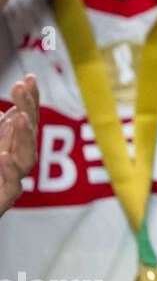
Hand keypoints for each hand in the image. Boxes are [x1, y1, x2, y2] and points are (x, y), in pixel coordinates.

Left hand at [0, 75, 39, 216]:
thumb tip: (5, 113)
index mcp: (6, 146)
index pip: (25, 120)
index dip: (30, 100)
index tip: (29, 79)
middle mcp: (10, 162)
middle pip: (28, 135)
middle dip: (28, 111)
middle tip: (22, 89)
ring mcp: (7, 182)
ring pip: (26, 161)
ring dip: (25, 139)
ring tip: (19, 119)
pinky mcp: (0, 201)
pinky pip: (11, 188)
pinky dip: (9, 173)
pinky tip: (4, 157)